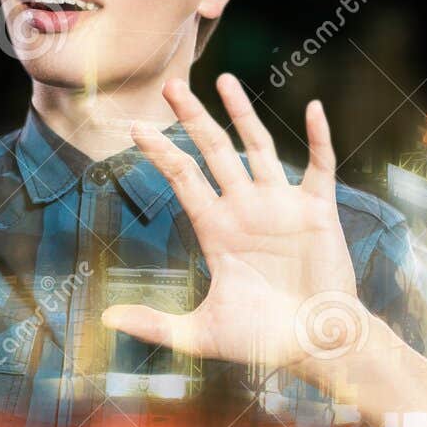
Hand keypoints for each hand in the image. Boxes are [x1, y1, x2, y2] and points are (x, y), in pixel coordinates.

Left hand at [101, 75, 368, 376]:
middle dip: (193, 118)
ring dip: (242, 113)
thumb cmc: (261, 341)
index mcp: (215, 229)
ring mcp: (281, 206)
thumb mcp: (199, 333)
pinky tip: (313, 108)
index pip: (182, 177)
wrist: (315, 347)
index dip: (161, 151)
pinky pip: (320, 166)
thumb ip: (154, 324)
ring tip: (224, 79)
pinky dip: (319, 137)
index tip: (135, 127)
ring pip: (259, 147)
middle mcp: (244, 208)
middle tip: (171, 84)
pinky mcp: (317, 211)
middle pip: (214, 151)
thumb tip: (105, 319)